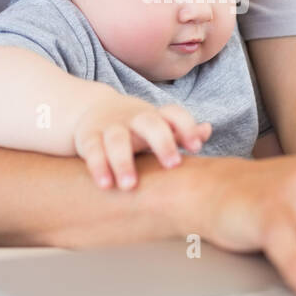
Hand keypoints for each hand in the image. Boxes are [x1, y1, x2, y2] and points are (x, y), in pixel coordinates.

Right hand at [73, 91, 211, 189]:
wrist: (91, 110)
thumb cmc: (135, 127)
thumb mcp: (158, 126)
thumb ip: (182, 132)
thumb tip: (207, 130)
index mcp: (155, 116)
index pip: (174, 114)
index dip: (187, 127)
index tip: (196, 147)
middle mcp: (134, 118)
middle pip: (149, 123)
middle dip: (162, 142)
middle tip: (173, 165)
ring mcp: (110, 126)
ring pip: (117, 139)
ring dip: (123, 161)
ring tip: (129, 186)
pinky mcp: (89, 137)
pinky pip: (92, 150)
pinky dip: (98, 166)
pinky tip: (106, 185)